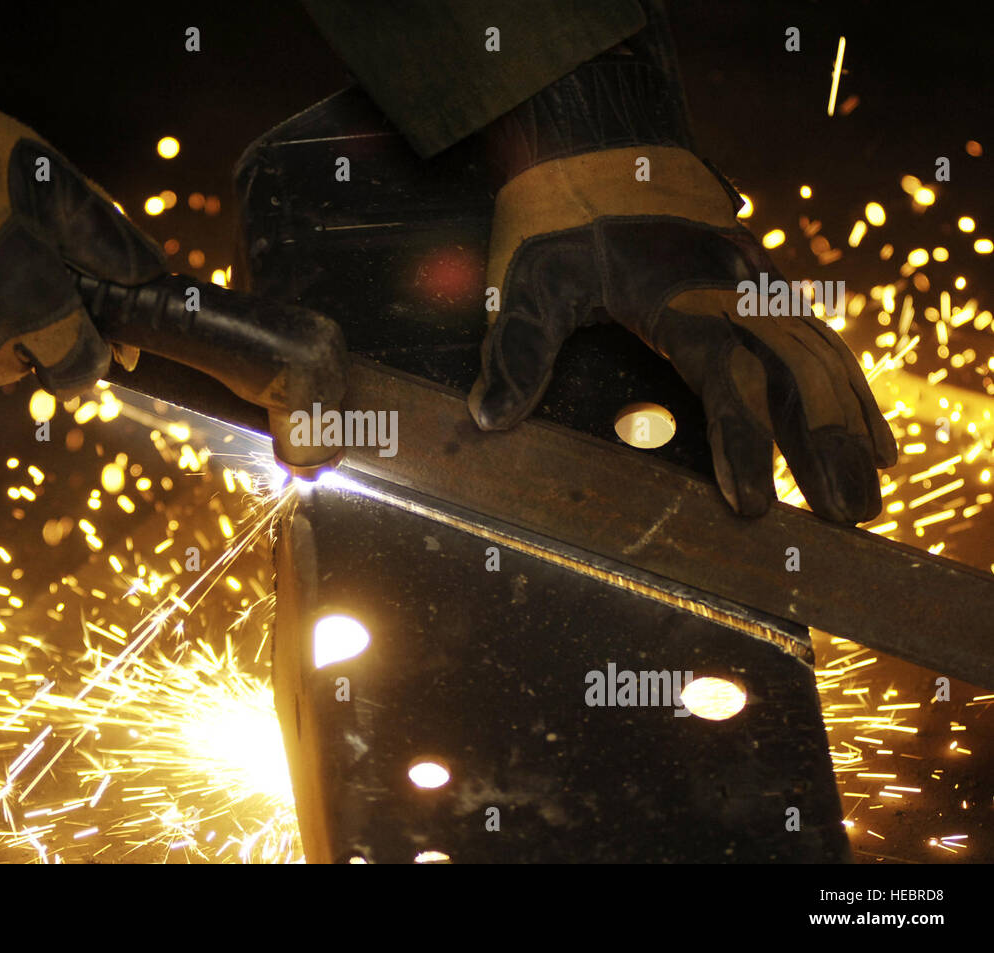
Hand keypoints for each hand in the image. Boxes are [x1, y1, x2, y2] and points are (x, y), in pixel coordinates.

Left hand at [468, 146, 897, 522]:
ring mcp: (756, 283)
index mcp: (679, 292)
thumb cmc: (560, 217)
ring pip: (818, 356)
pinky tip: (871, 432)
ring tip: (872, 492)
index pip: (723, 375)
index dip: (741, 442)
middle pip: (795, 371)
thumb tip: (488, 421)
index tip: (754, 506)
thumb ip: (516, 348)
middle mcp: (733, 287)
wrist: (600, 143)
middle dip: (825, 445)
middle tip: (850, 516)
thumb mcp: (529, 277)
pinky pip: (818, 339)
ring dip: (849, 423)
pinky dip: (848, 386)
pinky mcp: (763, 284)